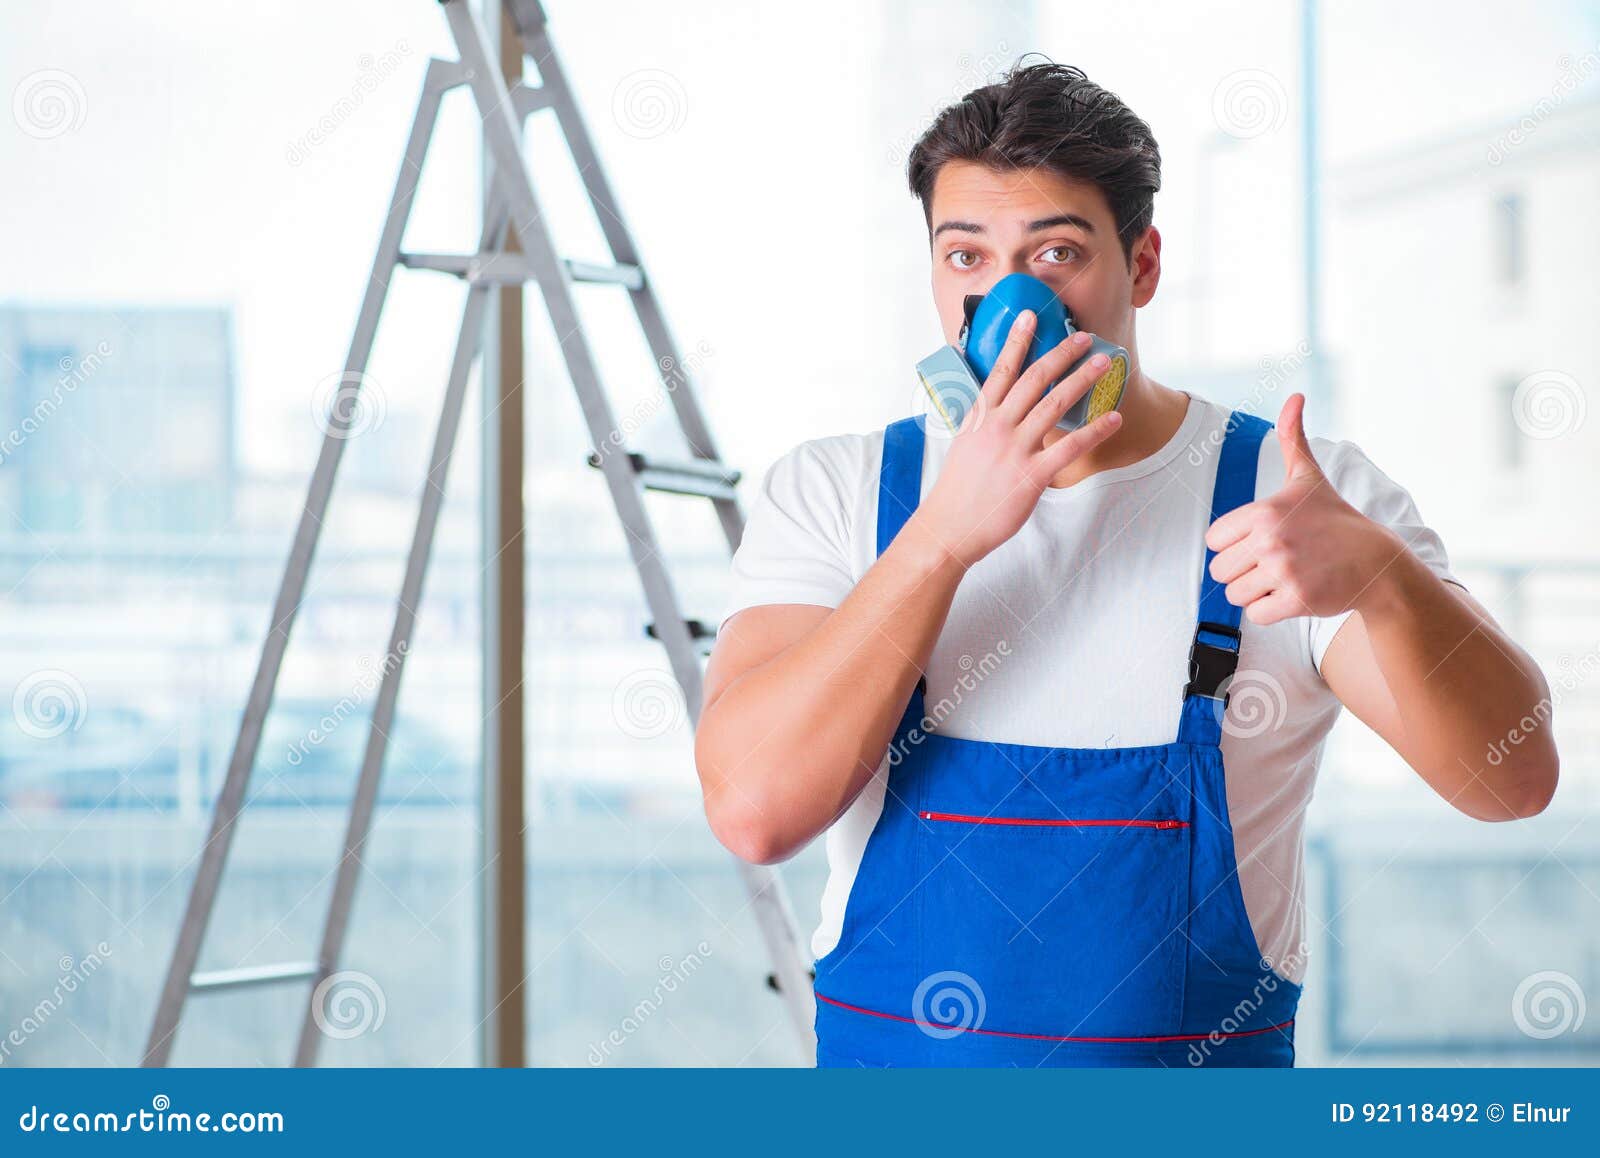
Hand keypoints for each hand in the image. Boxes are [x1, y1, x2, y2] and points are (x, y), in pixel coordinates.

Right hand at [910, 310, 1123, 569]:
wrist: (949, 527)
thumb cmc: (957, 490)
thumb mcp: (965, 445)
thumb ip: (985, 423)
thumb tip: (999, 407)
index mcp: (980, 417)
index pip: (1000, 370)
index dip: (1017, 341)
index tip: (1030, 316)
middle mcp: (998, 427)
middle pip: (1034, 380)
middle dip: (1061, 354)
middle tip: (1083, 337)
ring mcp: (1015, 450)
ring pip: (1054, 405)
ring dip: (1081, 380)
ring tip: (1103, 364)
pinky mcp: (1031, 476)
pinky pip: (1069, 448)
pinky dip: (1094, 431)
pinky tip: (1113, 419)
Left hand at [1204, 393, 1403, 624]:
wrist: (1376, 561)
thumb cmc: (1335, 519)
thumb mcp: (1308, 478)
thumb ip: (1291, 438)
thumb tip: (1295, 396)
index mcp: (1263, 512)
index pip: (1213, 541)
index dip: (1232, 545)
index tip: (1260, 541)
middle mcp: (1270, 540)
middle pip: (1219, 571)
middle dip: (1242, 572)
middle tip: (1274, 563)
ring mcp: (1284, 572)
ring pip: (1235, 595)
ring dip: (1256, 592)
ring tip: (1284, 577)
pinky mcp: (1297, 601)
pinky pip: (1256, 615)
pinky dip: (1270, 610)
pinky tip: (1292, 595)